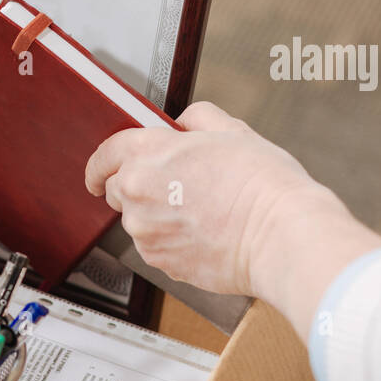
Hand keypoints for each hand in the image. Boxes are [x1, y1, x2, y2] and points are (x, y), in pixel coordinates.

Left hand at [85, 102, 380, 338]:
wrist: (280, 235)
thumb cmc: (262, 185)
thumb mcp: (233, 131)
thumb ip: (198, 119)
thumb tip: (185, 123)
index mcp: (148, 154)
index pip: (104, 155)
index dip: (101, 164)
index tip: (99, 172)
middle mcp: (137, 193)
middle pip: (117, 189)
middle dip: (136, 187)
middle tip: (175, 187)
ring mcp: (146, 231)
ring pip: (137, 221)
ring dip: (156, 216)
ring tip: (201, 212)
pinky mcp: (159, 261)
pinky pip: (154, 247)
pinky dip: (171, 241)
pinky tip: (203, 233)